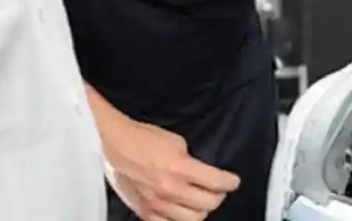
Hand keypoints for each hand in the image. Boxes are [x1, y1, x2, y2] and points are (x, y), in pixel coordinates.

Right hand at [104, 117, 238, 220]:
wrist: (119, 145)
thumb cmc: (146, 138)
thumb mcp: (177, 142)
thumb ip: (193, 162)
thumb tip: (205, 175)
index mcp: (180, 168)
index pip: (216, 182)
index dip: (230, 182)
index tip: (233, 181)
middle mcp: (170, 189)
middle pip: (208, 204)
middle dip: (218, 196)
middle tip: (218, 190)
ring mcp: (157, 204)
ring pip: (193, 219)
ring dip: (201, 210)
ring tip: (201, 201)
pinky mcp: (146, 211)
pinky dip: (180, 219)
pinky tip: (182, 210)